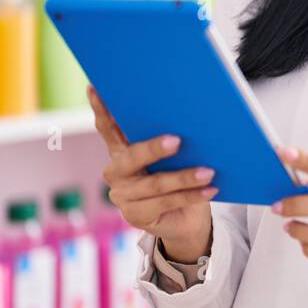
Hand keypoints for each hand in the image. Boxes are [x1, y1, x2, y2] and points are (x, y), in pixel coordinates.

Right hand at [90, 86, 215, 263]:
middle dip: (154, 148)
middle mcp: (116, 172)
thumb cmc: (179, 176)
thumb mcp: (174, 156)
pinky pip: (167, 203)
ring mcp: (123, 196)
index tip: (96, 88)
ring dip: (184, 177)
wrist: (185, 219)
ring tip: (208, 172)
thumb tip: (190, 119)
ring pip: (155, 184)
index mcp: (121, 151)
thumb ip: (171, 140)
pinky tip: (210, 189)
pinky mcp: (136, 216)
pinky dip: (192, 195)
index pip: (108, 128)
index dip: (101, 110)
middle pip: (131, 158)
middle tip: (177, 140)